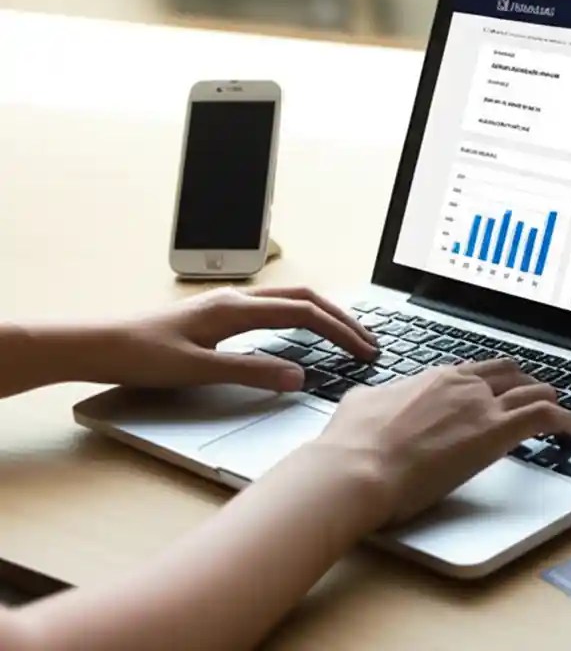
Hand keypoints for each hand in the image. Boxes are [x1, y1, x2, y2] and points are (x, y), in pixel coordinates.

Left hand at [90, 287, 377, 391]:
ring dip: (324, 315)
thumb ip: (251, 372)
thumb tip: (300, 377)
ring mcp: (227, 305)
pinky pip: (274, 308)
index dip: (339, 332)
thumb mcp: (198, 371)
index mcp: (236, 309)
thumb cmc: (139, 356)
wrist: (97, 345)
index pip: (304, 313)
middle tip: (369, 343)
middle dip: (342, 319)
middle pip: (305, 298)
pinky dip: (302, 317)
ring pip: (291, 300)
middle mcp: (236, 300)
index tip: (364, 351)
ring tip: (347, 336)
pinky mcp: (218, 315)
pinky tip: (303, 334)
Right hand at [315, 359, 570, 526]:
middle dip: (524, 385)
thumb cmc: (350, 445)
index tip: (497, 393)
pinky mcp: (495, 433)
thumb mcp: (361, 404)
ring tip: (558, 414)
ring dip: (548, 400)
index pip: (473, 372)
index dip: (490, 382)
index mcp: (431, 379)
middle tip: (532, 400)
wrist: (355, 469)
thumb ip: (380, 398)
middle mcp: (460, 385)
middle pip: (508, 374)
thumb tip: (376, 399)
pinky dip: (564, 420)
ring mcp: (479, 406)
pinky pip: (544, 416)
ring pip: (532, 390)